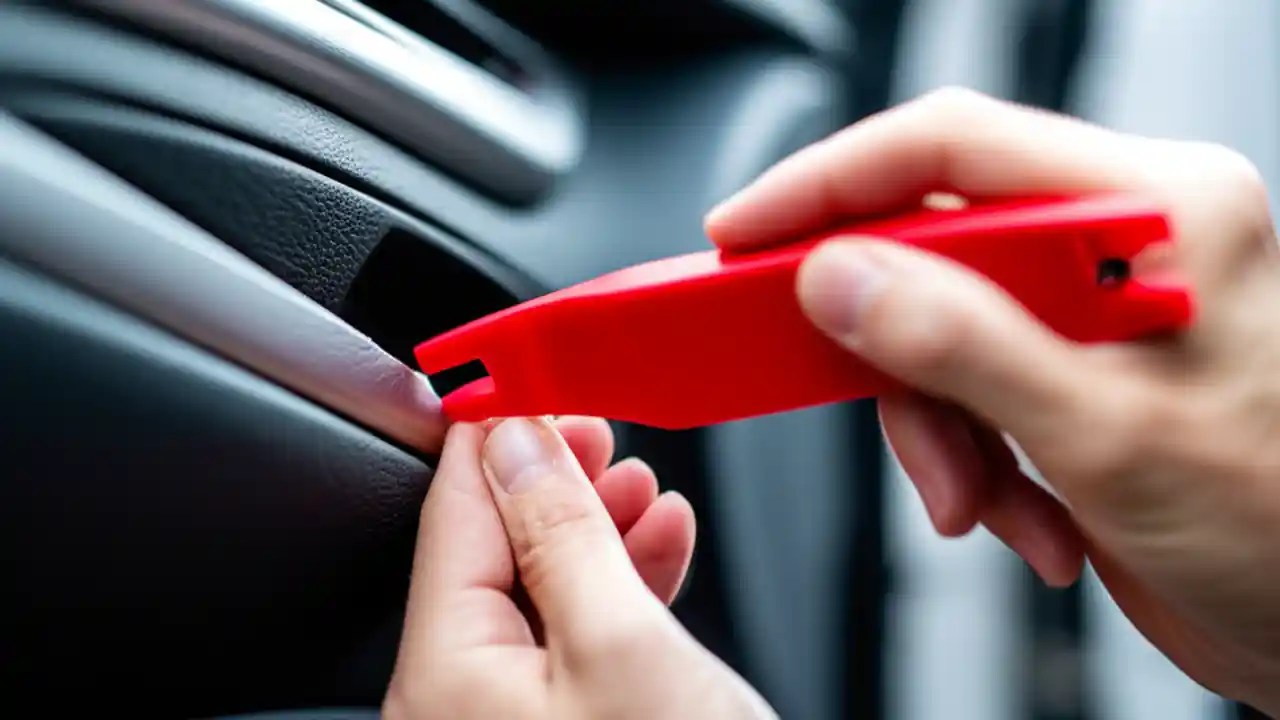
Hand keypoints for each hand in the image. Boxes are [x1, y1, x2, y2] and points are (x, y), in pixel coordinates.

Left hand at [383, 416, 775, 719]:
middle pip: (491, 552)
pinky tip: (660, 544)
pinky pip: (572, 640)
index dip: (492, 433)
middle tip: (597, 427)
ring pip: (538, 592)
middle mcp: (457, 703)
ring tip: (643, 485)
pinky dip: (616, 587)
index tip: (527, 373)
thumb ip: (563, 534)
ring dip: (595, 528)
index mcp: (445, 678)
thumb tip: (520, 445)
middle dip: (554, 482)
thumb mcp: (623, 642)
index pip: (449, 516)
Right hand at [706, 87, 1279, 712]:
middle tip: (853, 397)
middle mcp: (1119, 243)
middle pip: (930, 247)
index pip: (952, 147)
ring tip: (985, 501)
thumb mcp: (1107, 435)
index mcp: (1152, 206)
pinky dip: (971, 466)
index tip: (745, 233)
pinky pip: (962, 394)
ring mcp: (1089, 314)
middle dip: (892, 353)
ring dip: (936, 433)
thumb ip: (963, 346)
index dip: (831, 184)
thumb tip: (843, 280)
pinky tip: (1029, 517)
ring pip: (933, 335)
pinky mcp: (1067, 379)